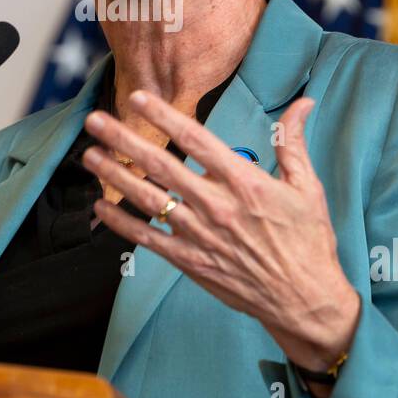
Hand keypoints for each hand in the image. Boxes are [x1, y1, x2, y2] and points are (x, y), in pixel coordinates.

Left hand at [81, 89, 360, 373]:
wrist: (304, 300)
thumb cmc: (308, 240)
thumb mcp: (307, 187)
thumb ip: (293, 142)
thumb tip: (303, 102)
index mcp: (246, 182)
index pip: (197, 140)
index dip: (165, 117)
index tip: (139, 97)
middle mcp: (218, 206)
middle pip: (162, 166)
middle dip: (124, 140)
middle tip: (94, 120)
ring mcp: (201, 235)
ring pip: (149, 200)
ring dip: (115, 176)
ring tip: (89, 156)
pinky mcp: (192, 261)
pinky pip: (149, 239)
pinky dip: (122, 224)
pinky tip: (101, 206)